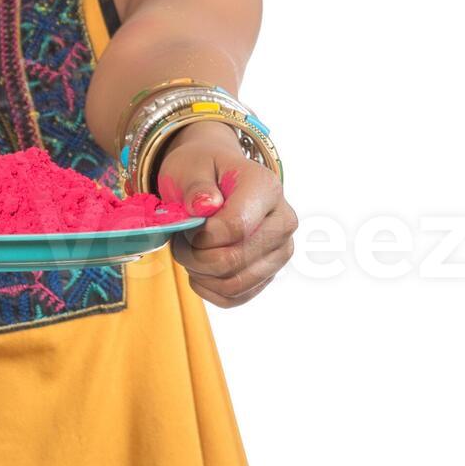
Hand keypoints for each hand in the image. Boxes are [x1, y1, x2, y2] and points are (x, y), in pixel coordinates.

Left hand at [158, 122, 296, 308]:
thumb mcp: (190, 167)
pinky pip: (235, 298)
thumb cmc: (204, 171)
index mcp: (266, 188)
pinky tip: (200, 269)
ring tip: (190, 252)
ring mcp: (280, 251)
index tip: (187, 224)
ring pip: (233, 285)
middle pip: (233, 260)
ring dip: (200, 274)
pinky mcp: (270, 273)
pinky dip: (209, 289)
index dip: (199, 235)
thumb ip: (195, 185)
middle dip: (194, 256)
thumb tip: (205, 206)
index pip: (234, 228)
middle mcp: (283, 221)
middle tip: (182, 240)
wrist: (218, 180)